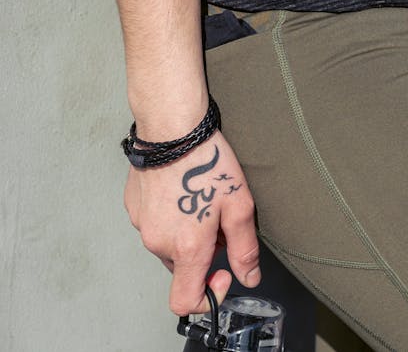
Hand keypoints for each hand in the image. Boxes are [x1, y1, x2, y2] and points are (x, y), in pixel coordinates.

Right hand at [124, 134, 259, 315]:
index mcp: (186, 248)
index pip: (185, 301)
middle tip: (220, 220)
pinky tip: (185, 191)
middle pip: (183, 268)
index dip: (207, 297)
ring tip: (204, 200)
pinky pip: (156, 226)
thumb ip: (244, 249)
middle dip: (205, 253)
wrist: (172, 130)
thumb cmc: (208, 164)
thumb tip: (249, 277)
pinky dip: (173, 218)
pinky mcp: (134, 209)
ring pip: (170, 246)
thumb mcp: (239, 207)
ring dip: (189, 235)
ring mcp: (141, 226)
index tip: (223, 274)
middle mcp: (158, 243)